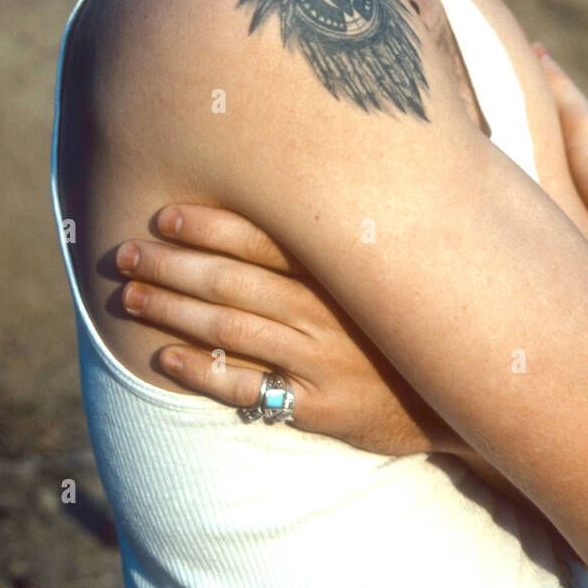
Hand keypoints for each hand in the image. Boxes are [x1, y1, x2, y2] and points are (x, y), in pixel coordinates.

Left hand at [115, 204, 454, 456]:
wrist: (464, 394)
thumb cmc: (414, 319)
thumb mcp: (392, 267)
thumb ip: (345, 234)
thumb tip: (300, 179)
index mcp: (340, 270)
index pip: (263, 238)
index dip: (210, 224)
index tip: (165, 214)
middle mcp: (327, 311)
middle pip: (232, 282)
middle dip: (171, 265)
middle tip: (123, 253)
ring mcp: (322, 361)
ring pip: (230, 331)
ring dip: (172, 312)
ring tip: (130, 299)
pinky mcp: (321, 408)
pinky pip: (249, 387)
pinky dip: (202, 372)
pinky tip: (164, 357)